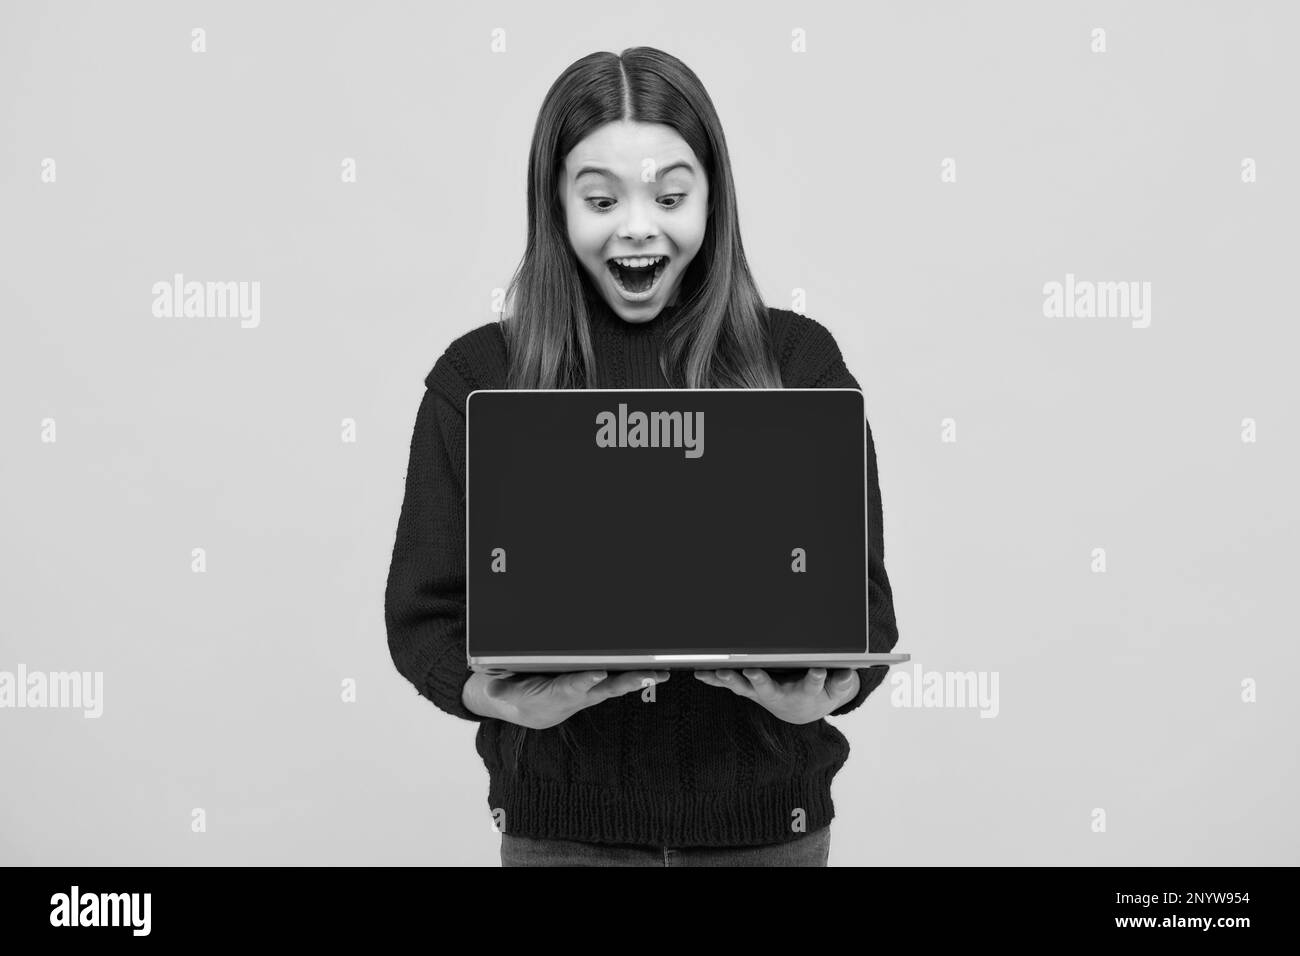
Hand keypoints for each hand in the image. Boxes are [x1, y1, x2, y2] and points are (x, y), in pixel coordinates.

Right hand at [467, 670, 669, 728]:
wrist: (524, 707)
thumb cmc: (513, 691)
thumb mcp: (500, 691)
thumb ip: (498, 689)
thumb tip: (489, 685)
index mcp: (552, 697)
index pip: (569, 689)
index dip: (583, 682)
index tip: (598, 674)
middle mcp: (575, 697)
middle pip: (603, 689)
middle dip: (626, 682)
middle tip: (647, 675)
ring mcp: (588, 694)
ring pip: (616, 686)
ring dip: (639, 679)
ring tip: (662, 671)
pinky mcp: (596, 687)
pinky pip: (619, 681)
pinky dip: (638, 675)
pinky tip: (658, 669)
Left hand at [694, 668, 858, 723]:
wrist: (802, 710)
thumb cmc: (820, 693)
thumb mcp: (837, 689)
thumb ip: (841, 682)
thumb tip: (847, 673)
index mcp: (806, 692)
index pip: (813, 684)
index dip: (816, 679)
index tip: (819, 670)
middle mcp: (780, 695)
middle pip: (769, 689)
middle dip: (760, 680)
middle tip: (752, 671)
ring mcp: (761, 693)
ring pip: (745, 687)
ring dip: (732, 680)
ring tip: (721, 672)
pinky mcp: (749, 689)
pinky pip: (730, 684)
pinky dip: (715, 679)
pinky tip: (700, 673)